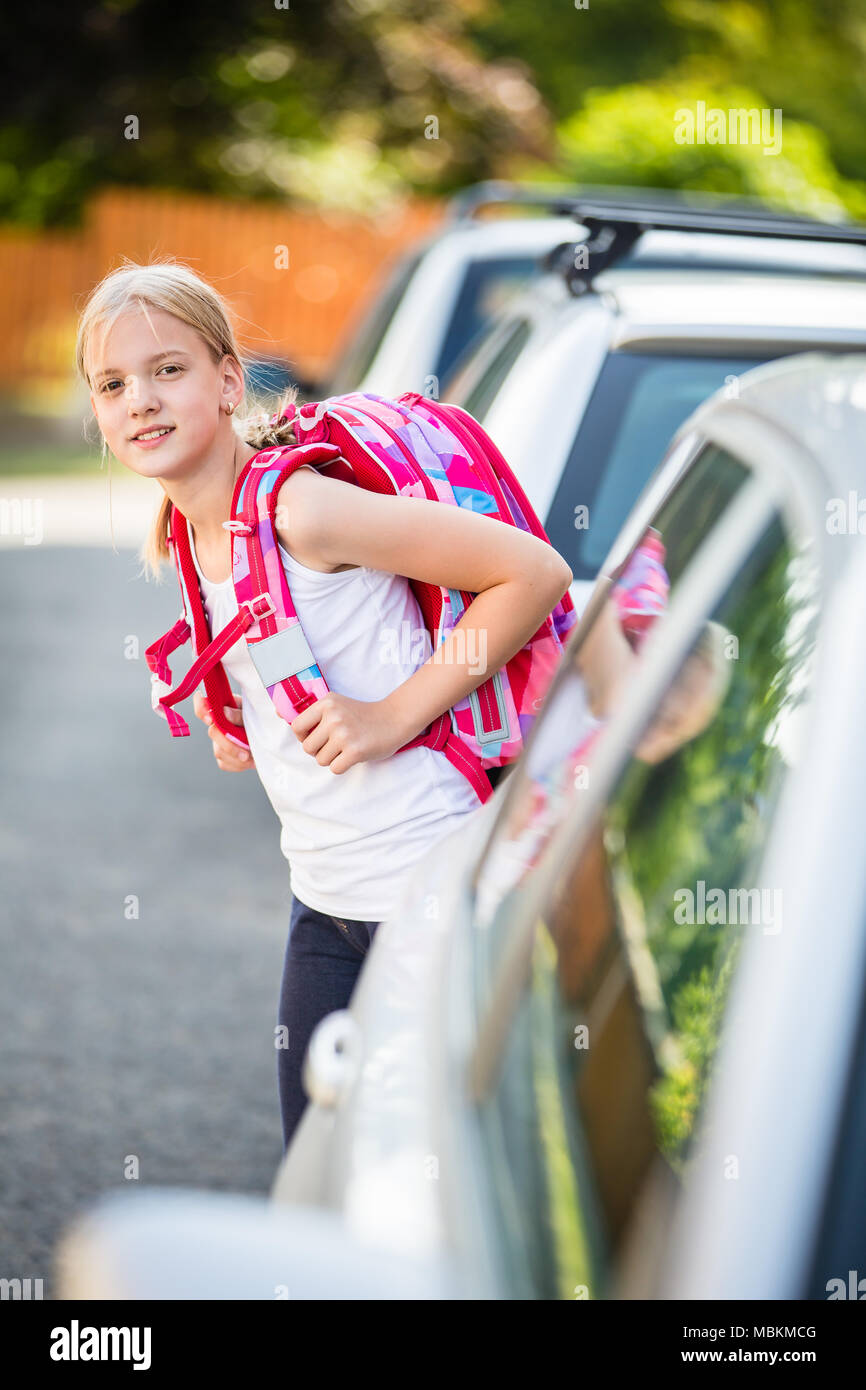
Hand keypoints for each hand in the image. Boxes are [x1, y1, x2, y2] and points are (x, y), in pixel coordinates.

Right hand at [193, 690, 255, 771]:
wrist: (269, 738)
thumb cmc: (259, 720)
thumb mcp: (253, 713)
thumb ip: (239, 714)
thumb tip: (225, 712)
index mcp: (223, 709)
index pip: (203, 705)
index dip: (201, 710)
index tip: (210, 720)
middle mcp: (217, 725)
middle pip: (213, 733)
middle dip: (229, 746)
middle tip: (246, 754)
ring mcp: (218, 741)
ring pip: (219, 752)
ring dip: (237, 758)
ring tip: (253, 757)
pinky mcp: (222, 756)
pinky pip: (224, 763)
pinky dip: (238, 765)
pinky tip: (249, 761)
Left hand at [290, 691, 405, 773]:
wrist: (394, 719)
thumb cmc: (362, 715)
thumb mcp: (337, 704)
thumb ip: (313, 711)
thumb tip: (277, 713)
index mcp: (326, 703)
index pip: (296, 727)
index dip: (303, 736)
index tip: (315, 737)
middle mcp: (333, 717)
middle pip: (307, 747)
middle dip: (318, 750)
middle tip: (334, 745)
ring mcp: (344, 734)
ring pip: (320, 760)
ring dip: (331, 758)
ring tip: (345, 748)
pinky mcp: (355, 751)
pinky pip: (334, 768)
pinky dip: (341, 766)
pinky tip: (352, 755)